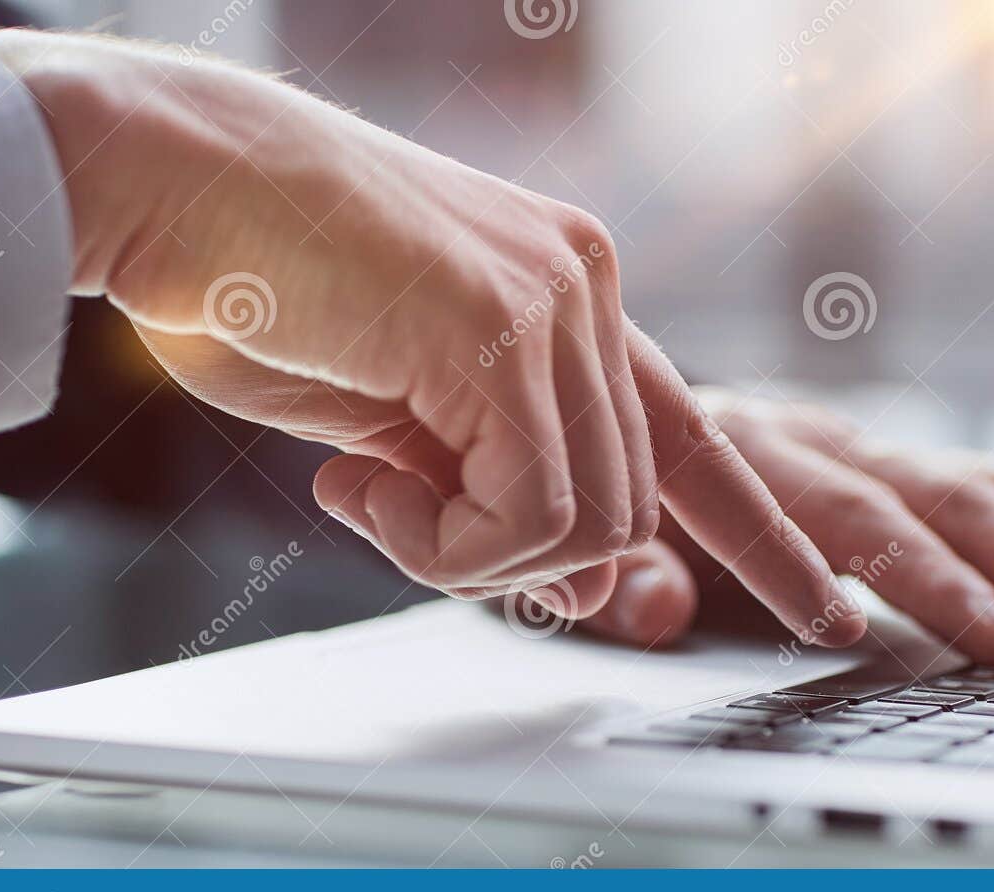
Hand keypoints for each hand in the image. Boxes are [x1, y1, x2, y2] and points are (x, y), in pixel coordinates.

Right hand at [0, 31, 863, 646]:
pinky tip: (357, 480)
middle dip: (523, 561)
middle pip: (635, 505)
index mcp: (571, 296)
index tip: (825, 607)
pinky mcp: (502, 326)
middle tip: (402, 527)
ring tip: (368, 492)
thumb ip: (501, 489)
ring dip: (469, 554)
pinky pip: (528, 509)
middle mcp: (585, 285)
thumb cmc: (265, 291)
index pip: (699, 434)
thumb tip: (589, 591)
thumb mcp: (408, 423)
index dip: (764, 536)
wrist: (169, 182)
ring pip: (591, 521)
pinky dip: (443, 542)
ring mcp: (555, 298)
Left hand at [574, 390, 993, 666]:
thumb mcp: (587, 536)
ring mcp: (871, 447)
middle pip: (950, 498)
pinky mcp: (901, 466)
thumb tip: (653, 608)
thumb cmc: (606, 487)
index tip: (992, 644)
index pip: (845, 516)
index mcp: (743, 450)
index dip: (920, 579)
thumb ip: (618, 576)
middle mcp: (824, 437)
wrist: (611, 397)